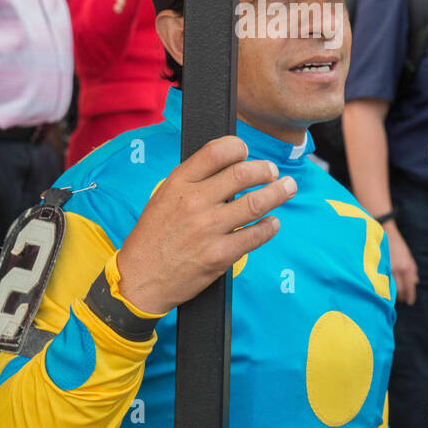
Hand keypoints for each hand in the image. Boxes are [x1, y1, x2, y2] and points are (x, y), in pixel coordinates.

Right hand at [116, 135, 294, 313]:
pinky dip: (270, 226)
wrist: (139, 280)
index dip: (238, 147)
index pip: (216, 151)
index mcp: (178, 183)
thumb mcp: (163, 198)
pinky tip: (272, 223)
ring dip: (278, 192)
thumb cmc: (153, 237)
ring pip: (256, 202)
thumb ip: (192, 181)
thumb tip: (230, 166)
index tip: (247, 152)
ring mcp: (208, 229)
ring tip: (287, 188)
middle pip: (243, 173)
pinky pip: (256, 235)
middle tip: (273, 172)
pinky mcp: (219, 255)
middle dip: (266, 170)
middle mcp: (194, 202)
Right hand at [385, 221, 418, 305]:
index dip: (410, 295)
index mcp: (406, 266)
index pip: (409, 286)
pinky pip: (381, 281)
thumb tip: (416, 282)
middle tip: (402, 300)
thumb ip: (412, 270)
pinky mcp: (376, 266)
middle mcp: (396, 268)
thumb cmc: (397, 244)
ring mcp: (385, 268)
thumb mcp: (408, 256)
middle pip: (399, 289)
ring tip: (393, 296)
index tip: (410, 302)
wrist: (384, 232)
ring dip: (392, 294)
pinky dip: (384, 287)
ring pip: (389, 287)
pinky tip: (384, 289)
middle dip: (401, 296)